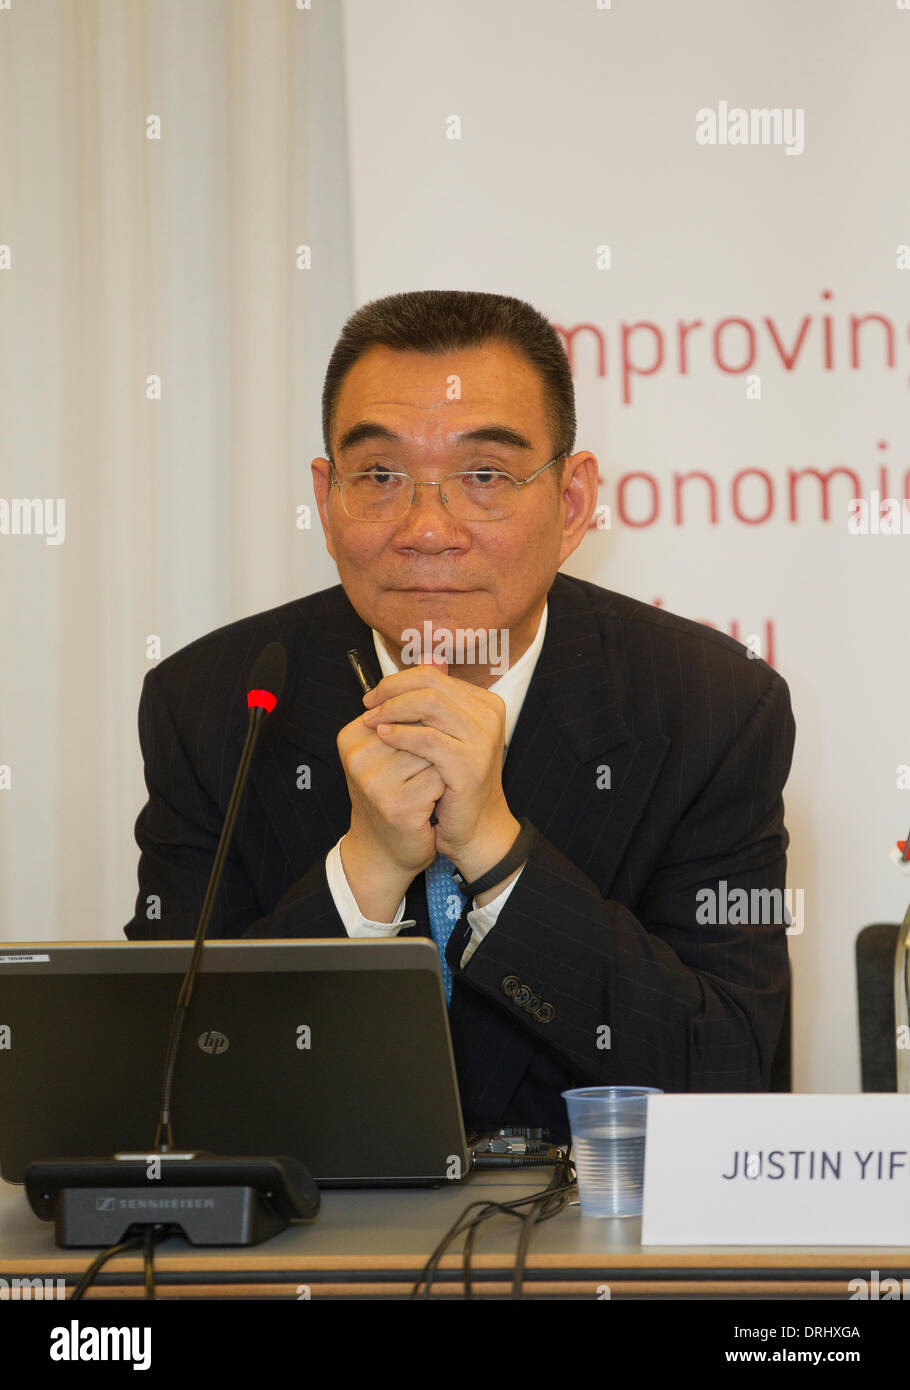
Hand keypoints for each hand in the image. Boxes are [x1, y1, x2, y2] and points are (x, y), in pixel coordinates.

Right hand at [336, 709, 443, 920]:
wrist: (385, 850)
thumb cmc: (394, 794)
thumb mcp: (392, 748)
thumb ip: (410, 709)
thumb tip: (437, 663)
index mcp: (351, 736)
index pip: (405, 708)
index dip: (422, 730)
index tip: (411, 754)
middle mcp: (357, 757)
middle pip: (420, 727)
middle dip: (432, 749)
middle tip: (418, 774)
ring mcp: (375, 782)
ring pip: (433, 751)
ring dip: (439, 767)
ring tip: (422, 787)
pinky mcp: (397, 805)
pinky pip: (439, 778)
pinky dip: (443, 788)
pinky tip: (429, 802)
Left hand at [361, 660, 521, 887]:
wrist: (475, 828)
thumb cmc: (454, 784)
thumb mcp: (445, 739)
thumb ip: (429, 708)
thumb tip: (401, 677)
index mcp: (484, 704)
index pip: (434, 675)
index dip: (397, 681)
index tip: (372, 696)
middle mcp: (489, 716)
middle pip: (431, 684)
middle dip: (392, 690)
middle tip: (367, 704)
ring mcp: (482, 739)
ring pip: (429, 704)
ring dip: (393, 709)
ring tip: (371, 721)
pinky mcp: (470, 764)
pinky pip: (428, 739)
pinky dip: (401, 734)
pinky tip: (383, 737)